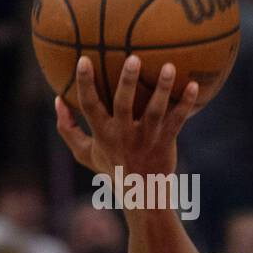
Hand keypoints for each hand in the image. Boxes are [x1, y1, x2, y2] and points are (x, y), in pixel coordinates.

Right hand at [55, 55, 196, 178]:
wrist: (143, 194)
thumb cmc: (112, 168)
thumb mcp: (84, 152)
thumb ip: (67, 128)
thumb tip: (57, 99)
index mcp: (102, 133)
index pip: (89, 105)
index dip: (85, 83)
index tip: (84, 59)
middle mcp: (124, 134)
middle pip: (124, 104)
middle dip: (127, 80)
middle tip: (133, 58)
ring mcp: (147, 138)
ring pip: (156, 110)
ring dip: (163, 88)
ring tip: (170, 66)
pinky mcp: (166, 141)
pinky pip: (178, 120)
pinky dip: (186, 103)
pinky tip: (195, 85)